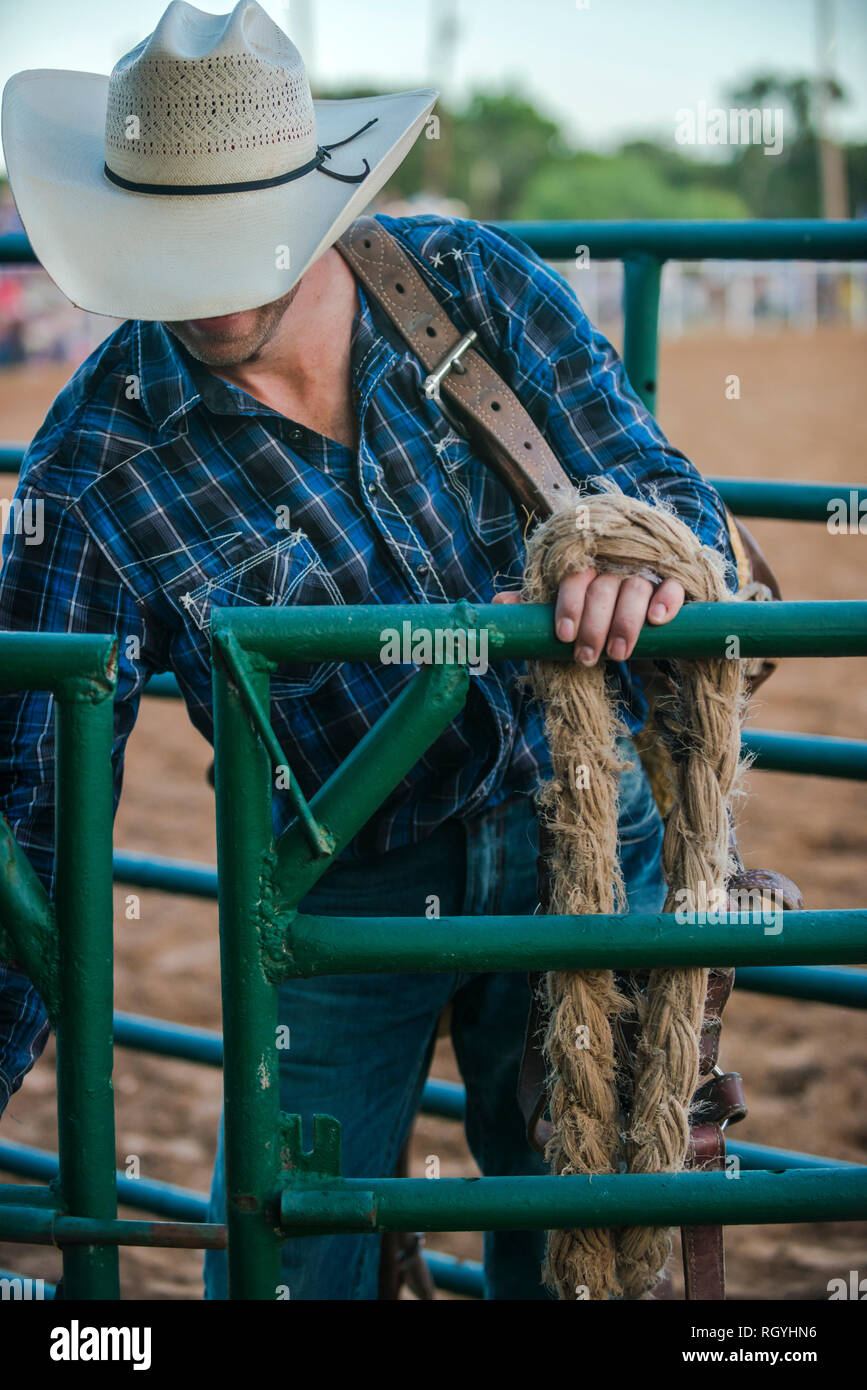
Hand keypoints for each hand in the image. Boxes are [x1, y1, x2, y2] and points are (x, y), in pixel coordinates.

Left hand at [492, 569, 684, 665]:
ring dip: (626, 622)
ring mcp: (647, 568)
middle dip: (594, 626)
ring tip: (619, 655)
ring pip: (635, 588)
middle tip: (587, 659)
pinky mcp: (676, 578)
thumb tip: (498, 602)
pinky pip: (672, 585)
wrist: (647, 589)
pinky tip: (658, 620)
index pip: (573, 578)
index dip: (568, 606)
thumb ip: (538, 602)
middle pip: (603, 588)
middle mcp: (615, 562)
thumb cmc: (599, 601)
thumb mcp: (568, 602)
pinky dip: (666, 600)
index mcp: (585, 564)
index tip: (564, 636)